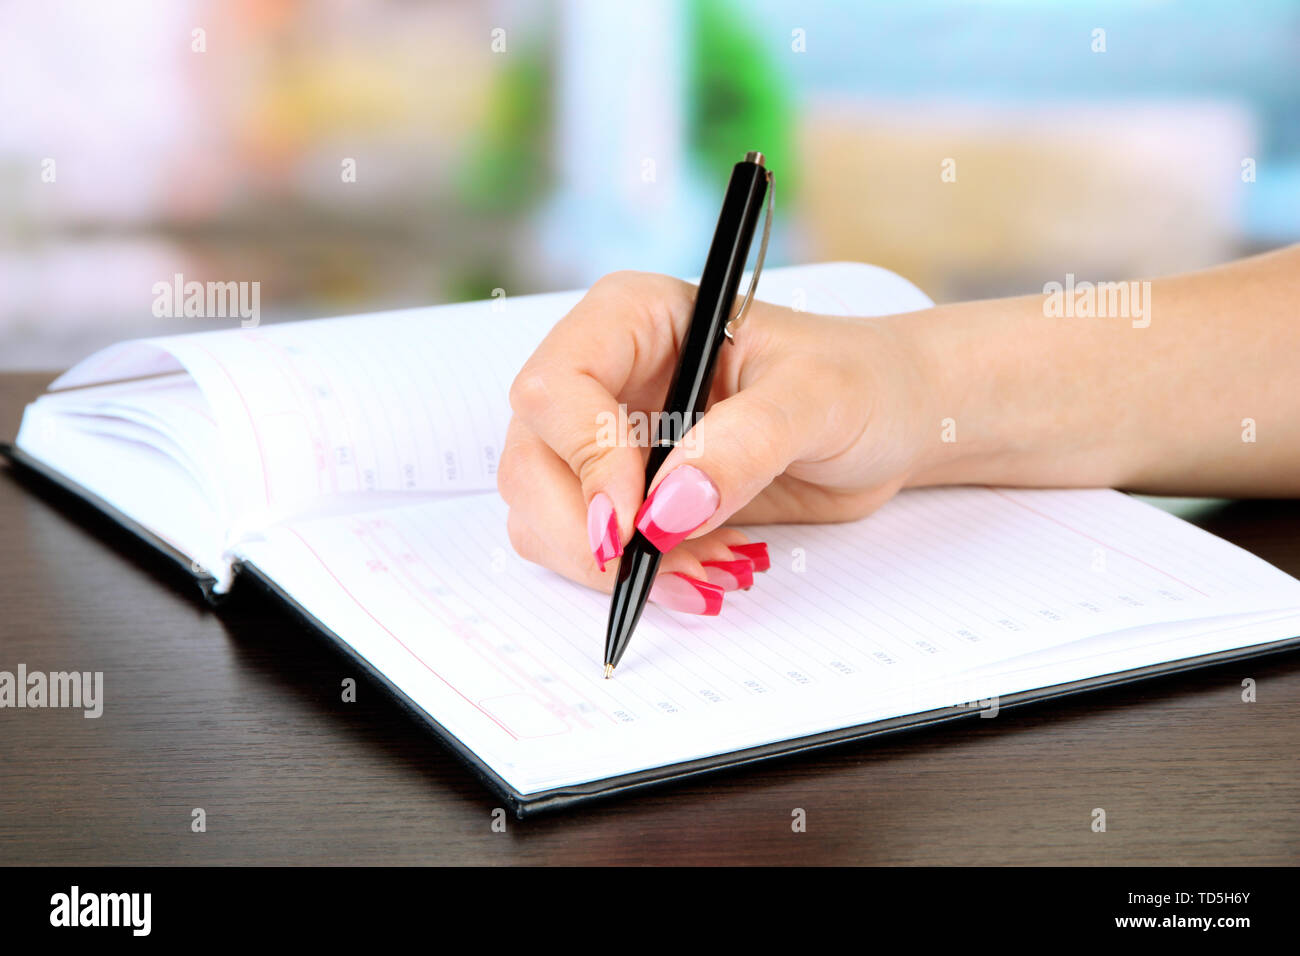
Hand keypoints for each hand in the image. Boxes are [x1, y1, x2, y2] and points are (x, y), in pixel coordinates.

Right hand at [497, 270, 934, 611]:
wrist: (891, 424)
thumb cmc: (861, 381)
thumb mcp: (816, 398)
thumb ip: (743, 445)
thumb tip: (668, 510)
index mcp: (634, 318)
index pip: (554, 386)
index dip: (583, 459)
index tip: (637, 519)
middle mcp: (606, 376)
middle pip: (531, 461)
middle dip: (586, 531)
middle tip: (658, 567)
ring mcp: (608, 439)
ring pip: (543, 514)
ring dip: (612, 564)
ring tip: (707, 569)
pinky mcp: (627, 495)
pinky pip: (587, 548)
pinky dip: (632, 576)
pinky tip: (700, 570)